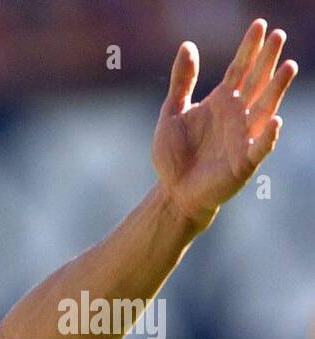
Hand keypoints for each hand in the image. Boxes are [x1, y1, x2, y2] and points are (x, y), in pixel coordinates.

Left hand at [153, 19, 296, 229]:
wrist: (173, 192)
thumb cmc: (174, 155)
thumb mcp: (172, 113)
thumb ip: (181, 81)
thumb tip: (187, 45)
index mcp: (222, 101)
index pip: (239, 69)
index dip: (249, 48)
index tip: (260, 25)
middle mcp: (238, 115)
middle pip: (256, 82)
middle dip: (267, 60)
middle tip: (279, 35)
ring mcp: (244, 137)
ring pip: (264, 108)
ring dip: (276, 89)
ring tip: (288, 67)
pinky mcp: (244, 161)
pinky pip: (259, 147)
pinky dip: (267, 135)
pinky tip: (275, 120)